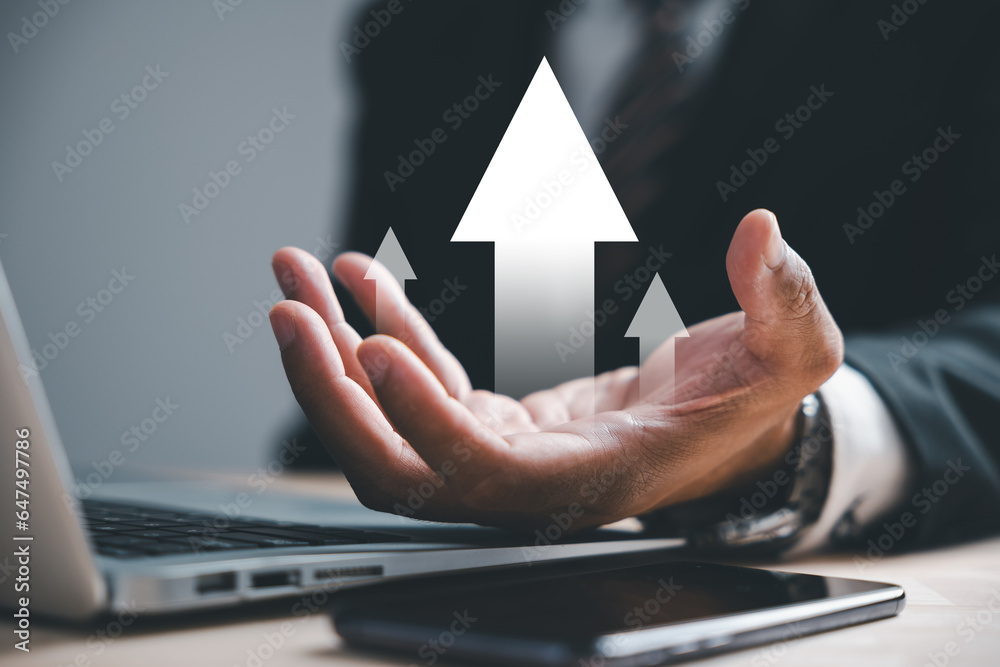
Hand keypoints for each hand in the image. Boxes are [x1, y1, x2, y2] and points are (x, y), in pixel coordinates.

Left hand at [267, 209, 842, 532]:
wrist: (721, 428)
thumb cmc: (752, 399)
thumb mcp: (793, 350)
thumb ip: (783, 300)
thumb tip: (760, 231)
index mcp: (592, 479)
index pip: (486, 475)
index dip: (425, 422)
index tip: (370, 349)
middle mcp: (528, 484)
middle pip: (403, 470)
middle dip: (333, 395)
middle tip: (289, 309)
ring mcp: (499, 456)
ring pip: (389, 433)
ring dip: (331, 359)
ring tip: (295, 279)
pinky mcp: (489, 426)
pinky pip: (418, 385)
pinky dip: (384, 332)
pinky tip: (359, 280)